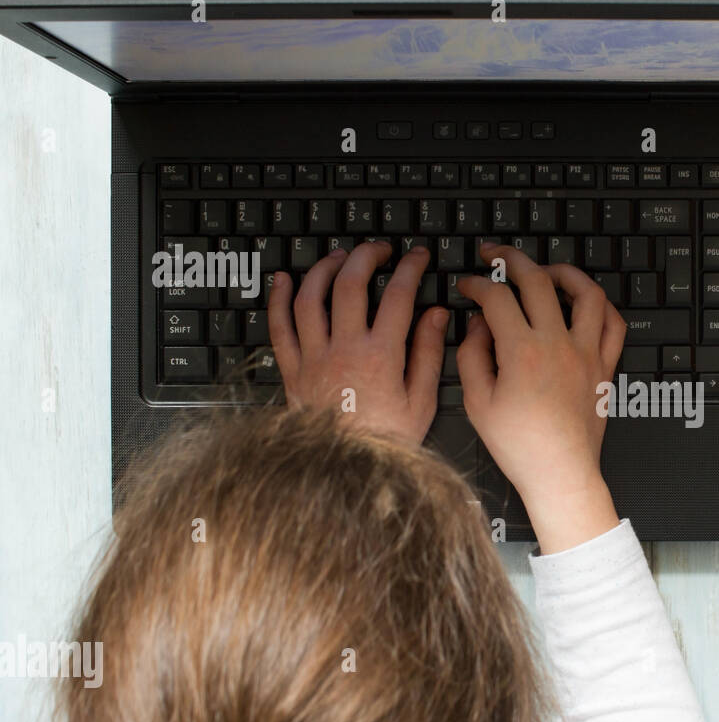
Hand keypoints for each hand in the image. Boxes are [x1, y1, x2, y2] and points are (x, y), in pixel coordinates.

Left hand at [268, 241, 448, 447]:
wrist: (343, 473)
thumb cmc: (385, 441)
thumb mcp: (421, 402)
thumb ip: (429, 354)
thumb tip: (437, 316)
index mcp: (381, 356)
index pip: (398, 296)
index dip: (410, 268)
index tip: (418, 256)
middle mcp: (344, 349)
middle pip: (350, 285)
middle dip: (366, 256)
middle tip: (379, 249)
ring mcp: (313, 357)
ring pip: (311, 298)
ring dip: (324, 269)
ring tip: (339, 256)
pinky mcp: (292, 370)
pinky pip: (279, 327)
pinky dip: (278, 299)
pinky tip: (283, 279)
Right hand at [457, 243, 624, 552]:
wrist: (560, 474)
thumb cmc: (520, 446)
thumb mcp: (477, 403)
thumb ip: (472, 355)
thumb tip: (477, 325)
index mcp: (522, 352)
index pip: (496, 298)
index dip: (476, 284)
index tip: (466, 285)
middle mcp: (558, 344)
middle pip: (537, 281)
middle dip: (511, 259)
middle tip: (495, 255)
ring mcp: (586, 353)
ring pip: (585, 293)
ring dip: (563, 272)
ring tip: (545, 270)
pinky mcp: (604, 367)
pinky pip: (613, 324)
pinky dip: (601, 305)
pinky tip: (585, 302)